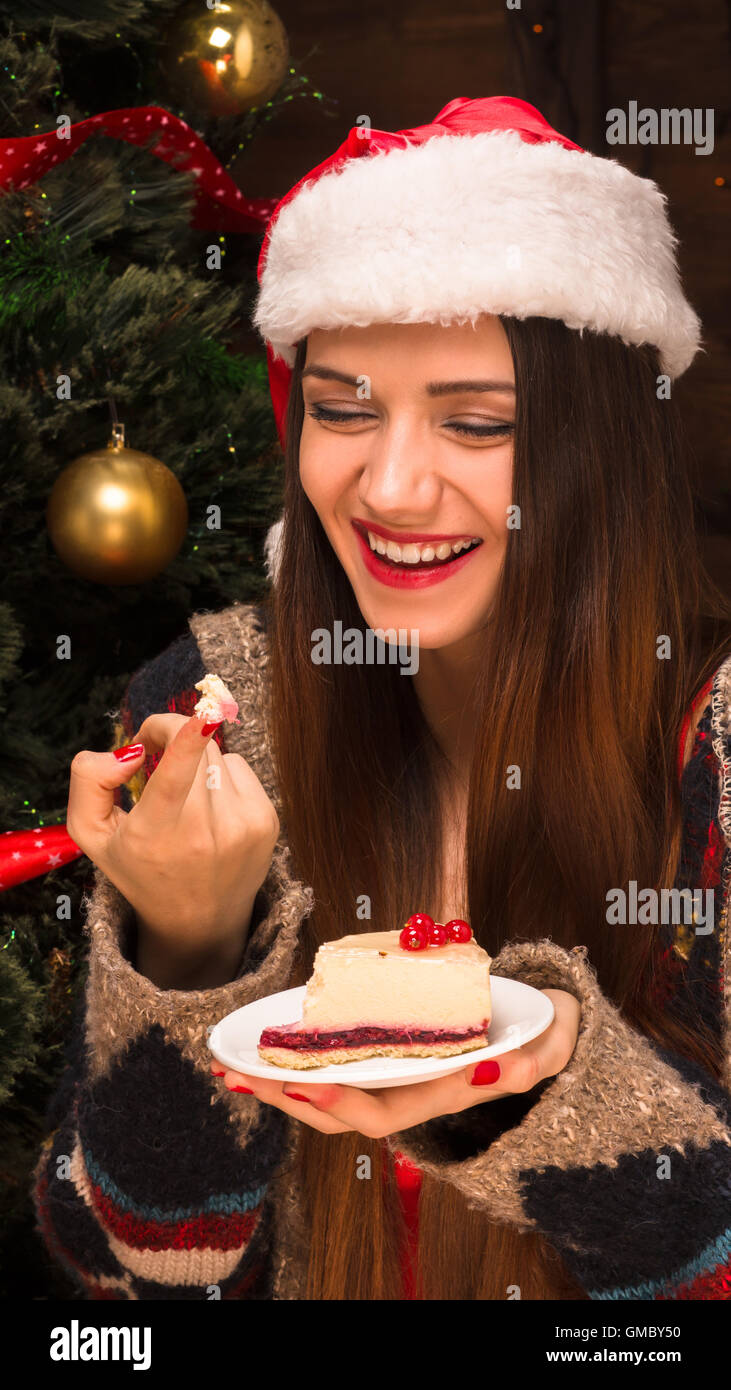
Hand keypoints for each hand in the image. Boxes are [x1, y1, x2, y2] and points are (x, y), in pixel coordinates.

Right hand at [66, 712, 280, 950]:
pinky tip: (209, 808)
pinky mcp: (268, 821)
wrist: (199, 921)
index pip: (174, 779)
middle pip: (196, 747)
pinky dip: (220, 776)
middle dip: (170, 733)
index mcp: (157, 835)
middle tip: (149, 750)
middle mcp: (205, 832)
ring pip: (217, 754)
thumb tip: (131, 750)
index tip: (201, 716)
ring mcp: (243, 827)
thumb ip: (90, 781)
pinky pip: (239, 767)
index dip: (187, 741)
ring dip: (194, 759)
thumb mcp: (92, 834)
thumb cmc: (139, 868)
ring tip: (182, 795)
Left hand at [211, 988, 580, 1136]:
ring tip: (229, 1069)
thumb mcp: (548, 1043)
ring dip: (276, 1085)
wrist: (541, 1028)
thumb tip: (509, 1067)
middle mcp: (408, 1093)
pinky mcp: (382, 1055)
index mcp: (439, 1094)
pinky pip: (331, 1067)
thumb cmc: (541, 1034)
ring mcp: (392, 1077)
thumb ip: (536, 1058)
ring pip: (326, 1093)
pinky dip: (292, 1063)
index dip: (338, 1101)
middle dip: (284, 1096)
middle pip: (337, 1109)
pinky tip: (257, 1051)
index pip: (382, 1112)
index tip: (299, 1082)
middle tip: (236, 1074)